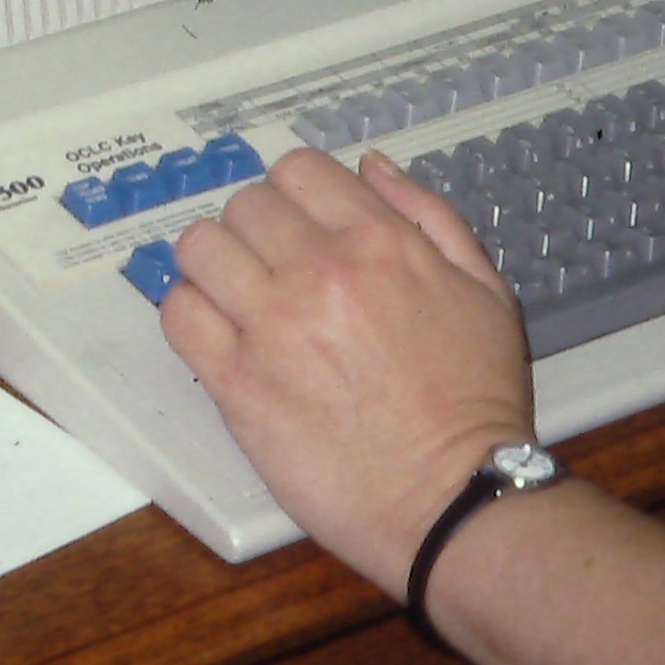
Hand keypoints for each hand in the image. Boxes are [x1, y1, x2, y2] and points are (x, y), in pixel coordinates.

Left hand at [158, 147, 535, 589]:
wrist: (454, 498)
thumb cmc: (477, 399)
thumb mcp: (485, 289)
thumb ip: (428, 215)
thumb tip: (370, 166)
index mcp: (379, 241)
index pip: (296, 170)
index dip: (294, 193)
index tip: (300, 226)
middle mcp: (317, 272)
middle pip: (243, 205)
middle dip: (256, 230)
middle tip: (273, 270)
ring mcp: (270, 327)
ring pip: (199, 248)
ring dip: (216, 265)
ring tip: (238, 299)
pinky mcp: (236, 384)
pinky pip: (180, 315)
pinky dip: (191, 314)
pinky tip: (219, 335)